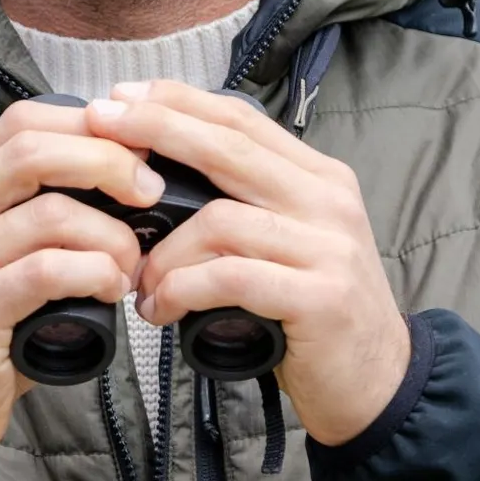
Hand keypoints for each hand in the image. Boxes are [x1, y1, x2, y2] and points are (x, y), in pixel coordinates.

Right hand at [0, 100, 162, 461]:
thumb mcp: (6, 251)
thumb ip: (46, 207)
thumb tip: (132, 173)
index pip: (24, 121)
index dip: (89, 124)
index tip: (137, 148)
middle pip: (33, 149)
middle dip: (108, 161)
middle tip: (150, 191)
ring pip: (50, 213)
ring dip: (112, 235)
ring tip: (131, 264)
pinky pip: (47, 270)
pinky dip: (95, 273)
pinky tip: (111, 289)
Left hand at [84, 80, 409, 446]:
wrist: (379, 383)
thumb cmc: (314, 313)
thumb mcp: (288, 243)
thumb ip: (244, 204)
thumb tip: (156, 175)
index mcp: (319, 177)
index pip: (241, 118)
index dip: (178, 102)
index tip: (122, 97)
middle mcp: (328, 200)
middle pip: (228, 148)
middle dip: (156, 131)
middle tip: (100, 130)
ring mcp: (328, 247)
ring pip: (220, 220)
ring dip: (163, 252)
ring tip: (138, 282)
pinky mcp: (320, 298)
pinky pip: (231, 277)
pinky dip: (183, 288)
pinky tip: (161, 308)